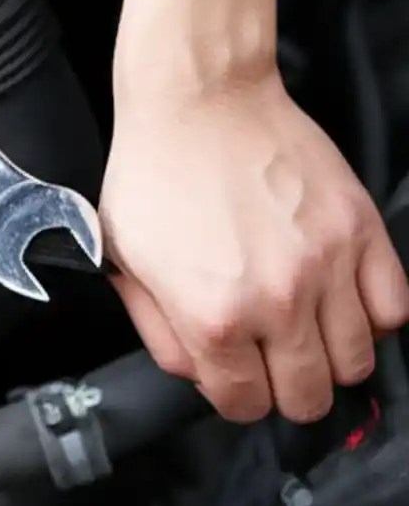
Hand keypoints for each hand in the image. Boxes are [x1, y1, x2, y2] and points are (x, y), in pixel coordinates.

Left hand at [102, 73, 408, 422]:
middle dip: (284, 388)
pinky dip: (371, 316)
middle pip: (308, 396)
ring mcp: (327, 266)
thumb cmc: (154, 173)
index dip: (235, 395)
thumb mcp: (124, 262)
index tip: (233, 374)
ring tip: (303, 330)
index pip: (245, 404)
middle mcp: (276, 301)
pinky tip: (337, 299)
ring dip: (329, 357)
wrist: (198, 101)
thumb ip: (159, 332)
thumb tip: (198, 374)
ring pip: (356, 361)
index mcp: (212, 316)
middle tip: (270, 359)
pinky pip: (395, 309)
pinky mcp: (361, 231)